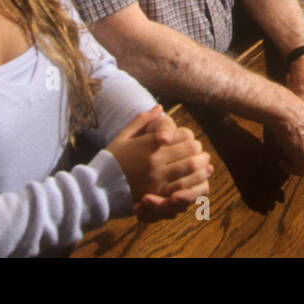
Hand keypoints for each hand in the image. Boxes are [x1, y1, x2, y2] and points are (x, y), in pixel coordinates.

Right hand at [105, 105, 213, 219]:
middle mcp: (155, 162)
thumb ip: (142, 121)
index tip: (191, 140)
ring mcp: (156, 181)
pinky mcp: (156, 197)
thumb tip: (159, 107)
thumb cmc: (110, 160)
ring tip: (207, 166)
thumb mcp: (123, 136)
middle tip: (203, 153)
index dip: (191, 139)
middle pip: (190, 153)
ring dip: (202, 168)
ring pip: (190, 170)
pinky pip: (183, 190)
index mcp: (149, 145)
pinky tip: (199, 184)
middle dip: (199, 152)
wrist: (96, 189)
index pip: (183, 138)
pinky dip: (194, 186)